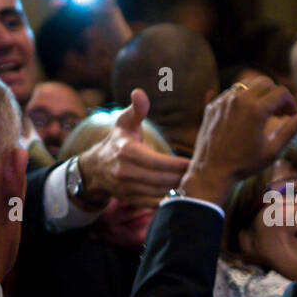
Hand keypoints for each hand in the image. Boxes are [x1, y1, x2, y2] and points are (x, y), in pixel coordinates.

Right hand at [76, 88, 189, 209]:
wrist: (96, 168)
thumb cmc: (118, 140)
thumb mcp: (125, 122)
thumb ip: (137, 109)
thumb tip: (139, 93)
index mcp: (127, 151)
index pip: (158, 162)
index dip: (178, 164)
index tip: (195, 162)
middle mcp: (124, 172)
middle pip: (161, 179)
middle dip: (182, 177)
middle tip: (200, 173)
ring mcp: (126, 188)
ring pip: (159, 192)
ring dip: (178, 190)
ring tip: (194, 183)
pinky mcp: (130, 200)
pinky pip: (154, 204)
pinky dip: (168, 200)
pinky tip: (181, 194)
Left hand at [180, 77, 296, 206]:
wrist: (211, 171)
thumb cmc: (244, 164)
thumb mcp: (272, 150)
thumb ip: (291, 130)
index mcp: (257, 110)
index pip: (281, 92)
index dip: (291, 103)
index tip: (290, 116)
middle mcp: (240, 99)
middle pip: (265, 82)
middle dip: (276, 95)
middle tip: (279, 113)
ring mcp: (224, 100)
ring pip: (247, 84)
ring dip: (259, 95)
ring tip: (262, 114)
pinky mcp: (213, 105)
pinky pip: (232, 93)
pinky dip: (242, 99)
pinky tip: (245, 117)